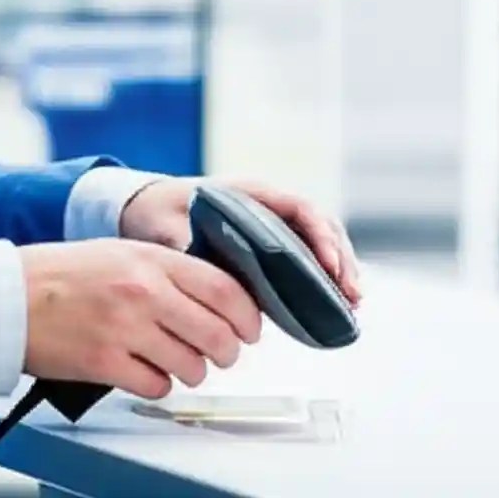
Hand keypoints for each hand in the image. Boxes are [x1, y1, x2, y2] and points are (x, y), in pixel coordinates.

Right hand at [20, 239, 261, 398]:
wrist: (8, 298)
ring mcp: (124, 329)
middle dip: (229, 351)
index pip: (223, 288)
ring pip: (192, 365)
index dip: (247, 315)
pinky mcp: (104, 362)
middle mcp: (143, 292)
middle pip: (215, 332)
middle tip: (225, 354)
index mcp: (152, 260)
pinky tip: (148, 373)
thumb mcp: (123, 252)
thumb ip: (169, 269)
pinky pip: (156, 385)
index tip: (251, 328)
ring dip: (195, 371)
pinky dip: (160, 384)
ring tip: (182, 365)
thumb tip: (216, 296)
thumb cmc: (63, 274)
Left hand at [119, 178, 363, 305]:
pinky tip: (333, 304)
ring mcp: (272, 227)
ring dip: (339, 272)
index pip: (300, 209)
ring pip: (318, 245)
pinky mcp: (268, 250)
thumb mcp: (166, 226)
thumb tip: (197, 268)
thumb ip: (183, 245)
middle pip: (320, 228)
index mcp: (251, 194)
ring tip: (351, 303)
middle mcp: (269, 208)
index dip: (320, 237)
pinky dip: (322, 281)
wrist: (146, 209)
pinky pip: (304, 261)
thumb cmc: (159, 211)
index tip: (329, 265)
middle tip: (352, 294)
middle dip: (340, 260)